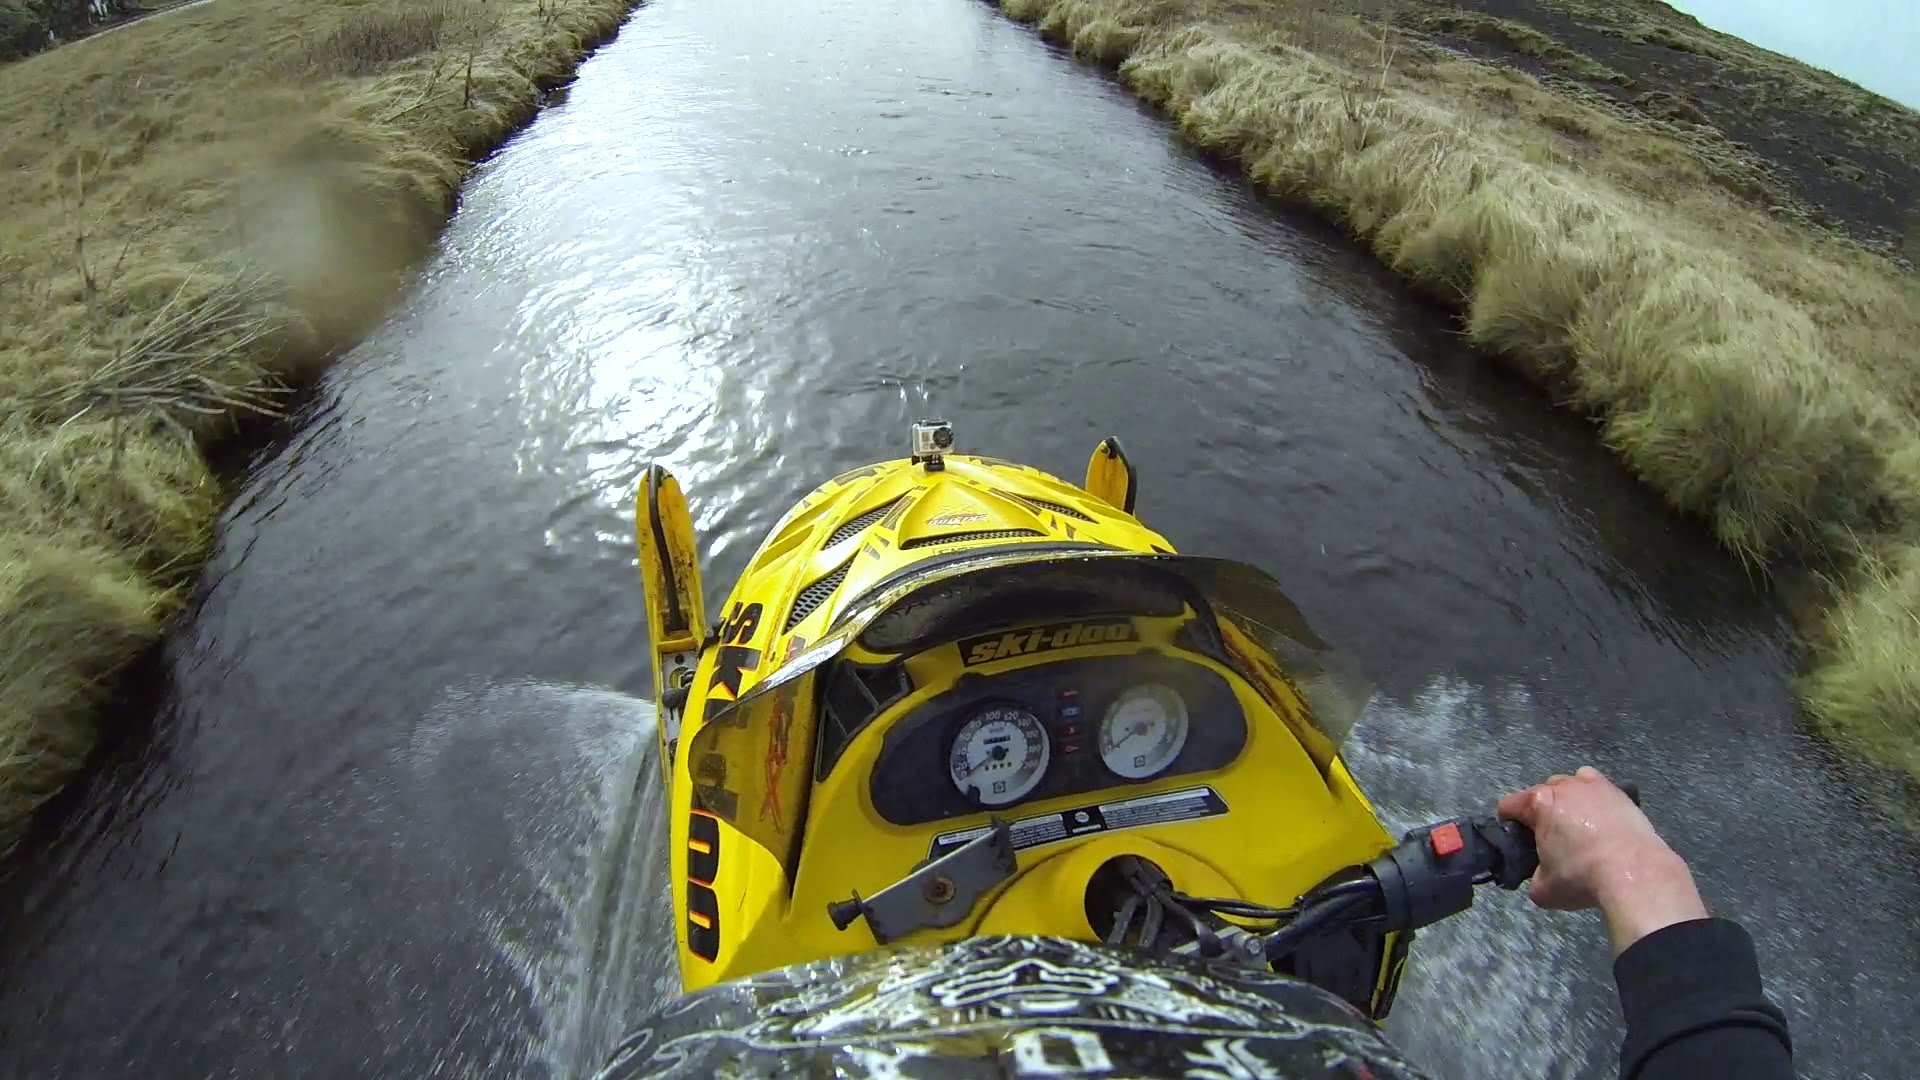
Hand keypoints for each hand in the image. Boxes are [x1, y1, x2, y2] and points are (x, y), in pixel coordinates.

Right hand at [1498, 766, 1706, 954]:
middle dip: (1540, 813)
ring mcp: (1591, 785)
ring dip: (1565, 801)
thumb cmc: (1583, 878)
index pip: (1507, 806)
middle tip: (1551, 839)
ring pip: (1568, 785)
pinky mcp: (1617, 791)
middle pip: (1539, 793)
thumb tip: (1540, 875)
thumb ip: (1533, 877)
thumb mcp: (1543, 890)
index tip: (1518, 841)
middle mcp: (1562, 786)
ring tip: (1577, 827)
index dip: (1508, 824)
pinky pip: (1594, 784)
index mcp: (1538, 804)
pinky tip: (1598, 814)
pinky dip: (1591, 795)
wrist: (1634, 873)